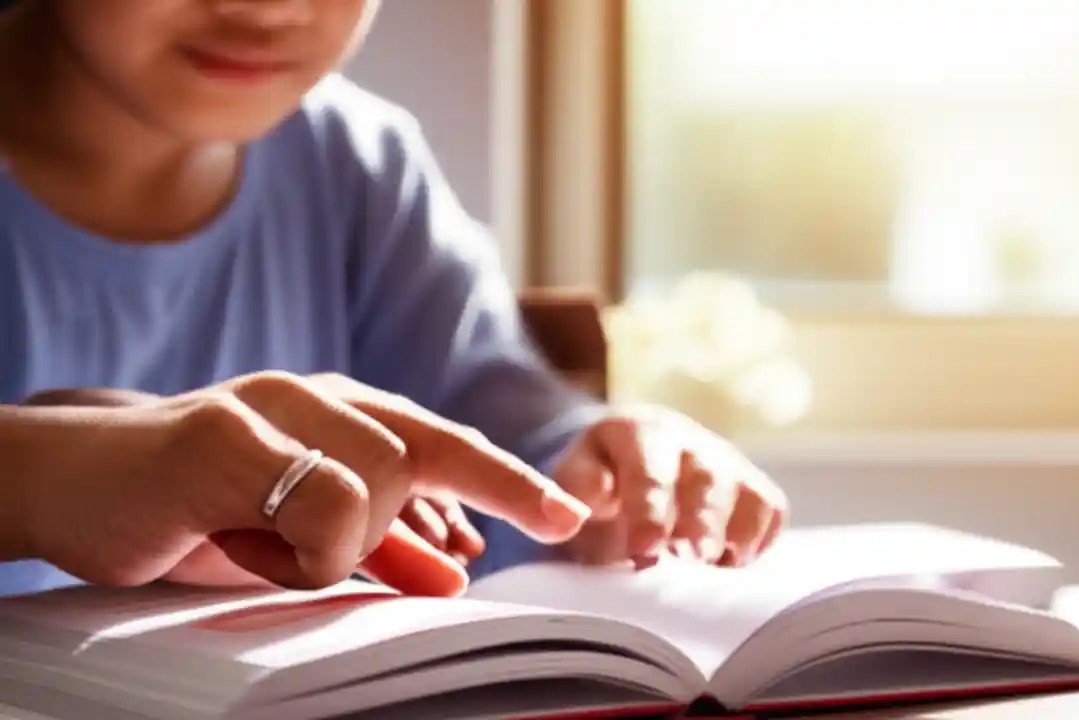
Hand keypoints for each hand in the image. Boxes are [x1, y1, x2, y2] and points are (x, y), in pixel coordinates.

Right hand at [19, 372, 588, 590]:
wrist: (77, 483)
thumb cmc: (192, 506)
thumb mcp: (299, 535)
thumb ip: (375, 544)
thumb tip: (453, 570)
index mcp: (342, 412)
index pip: (446, 441)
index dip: (508, 479)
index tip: (563, 516)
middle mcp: (316, 394)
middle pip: (421, 464)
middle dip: (387, 531)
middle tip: (302, 553)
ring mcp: (269, 406)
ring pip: (376, 483)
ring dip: (325, 546)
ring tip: (256, 544)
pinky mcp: (223, 435)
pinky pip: (316, 502)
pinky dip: (292, 549)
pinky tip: (240, 541)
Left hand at [553, 406, 787, 567]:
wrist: (631, 469)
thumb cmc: (598, 484)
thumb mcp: (572, 483)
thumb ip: (570, 497)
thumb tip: (572, 516)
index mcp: (639, 433)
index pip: (650, 466)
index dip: (650, 509)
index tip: (644, 549)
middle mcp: (692, 443)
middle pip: (709, 479)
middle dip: (699, 524)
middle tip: (687, 560)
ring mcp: (730, 464)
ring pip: (750, 495)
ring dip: (732, 538)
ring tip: (706, 569)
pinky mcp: (756, 490)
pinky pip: (772, 514)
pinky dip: (756, 543)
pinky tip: (725, 565)